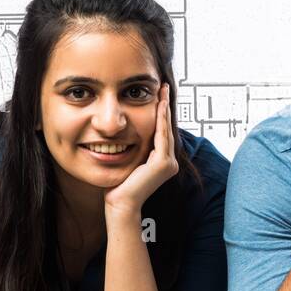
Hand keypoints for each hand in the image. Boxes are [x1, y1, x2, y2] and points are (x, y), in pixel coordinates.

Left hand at [103, 84, 179, 216]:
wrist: (121, 204)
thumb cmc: (120, 187)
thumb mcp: (129, 163)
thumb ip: (134, 150)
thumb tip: (125, 136)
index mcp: (163, 163)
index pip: (162, 133)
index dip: (161, 114)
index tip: (159, 96)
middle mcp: (170, 163)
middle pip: (167, 128)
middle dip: (165, 106)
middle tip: (164, 87)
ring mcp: (169, 164)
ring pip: (165, 129)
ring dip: (164, 108)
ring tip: (163, 90)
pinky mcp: (163, 164)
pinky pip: (161, 136)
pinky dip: (160, 119)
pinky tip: (159, 105)